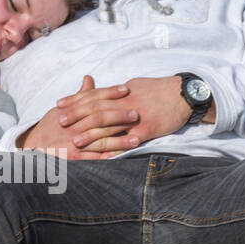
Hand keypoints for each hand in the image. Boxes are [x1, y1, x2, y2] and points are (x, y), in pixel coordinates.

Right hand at [16, 76, 138, 157]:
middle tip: (137, 113)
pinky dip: (108, 158)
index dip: (109, 93)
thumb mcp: (62, 109)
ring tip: (137, 139)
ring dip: (120, 140)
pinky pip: (94, 158)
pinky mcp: (75, 158)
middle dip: (119, 115)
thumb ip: (79, 96)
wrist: (32, 148)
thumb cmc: (49, 127)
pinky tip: (122, 157)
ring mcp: (75, 142)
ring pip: (100, 140)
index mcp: (72, 111)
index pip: (93, 98)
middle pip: (99, 118)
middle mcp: (74, 126)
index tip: (126, 89)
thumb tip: (89, 79)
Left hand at [67, 76, 208, 150]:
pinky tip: (102, 157)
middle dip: (77, 116)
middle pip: (97, 109)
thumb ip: (117, 92)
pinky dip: (115, 150)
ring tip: (76, 143)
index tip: (59, 105)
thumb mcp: (136, 85)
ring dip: (91, 135)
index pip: (94, 95)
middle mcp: (126, 103)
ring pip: (110, 127)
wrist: (185, 94)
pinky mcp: (147, 130)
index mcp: (122, 92)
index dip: (75, 100)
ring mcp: (137, 117)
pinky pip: (128, 142)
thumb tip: (102, 90)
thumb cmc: (160, 90)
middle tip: (61, 123)